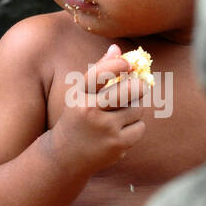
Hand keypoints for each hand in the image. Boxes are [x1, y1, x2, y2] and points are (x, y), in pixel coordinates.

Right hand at [51, 43, 146, 172]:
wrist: (65, 156)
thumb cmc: (77, 118)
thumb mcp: (81, 95)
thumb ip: (99, 71)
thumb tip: (117, 48)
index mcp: (79, 96)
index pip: (100, 73)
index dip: (118, 64)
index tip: (127, 63)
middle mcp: (90, 111)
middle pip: (129, 90)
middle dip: (139, 86)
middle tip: (140, 86)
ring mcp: (105, 129)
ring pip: (137, 109)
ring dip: (135, 110)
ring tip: (122, 115)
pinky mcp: (117, 144)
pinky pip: (140, 128)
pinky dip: (135, 128)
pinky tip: (121, 131)